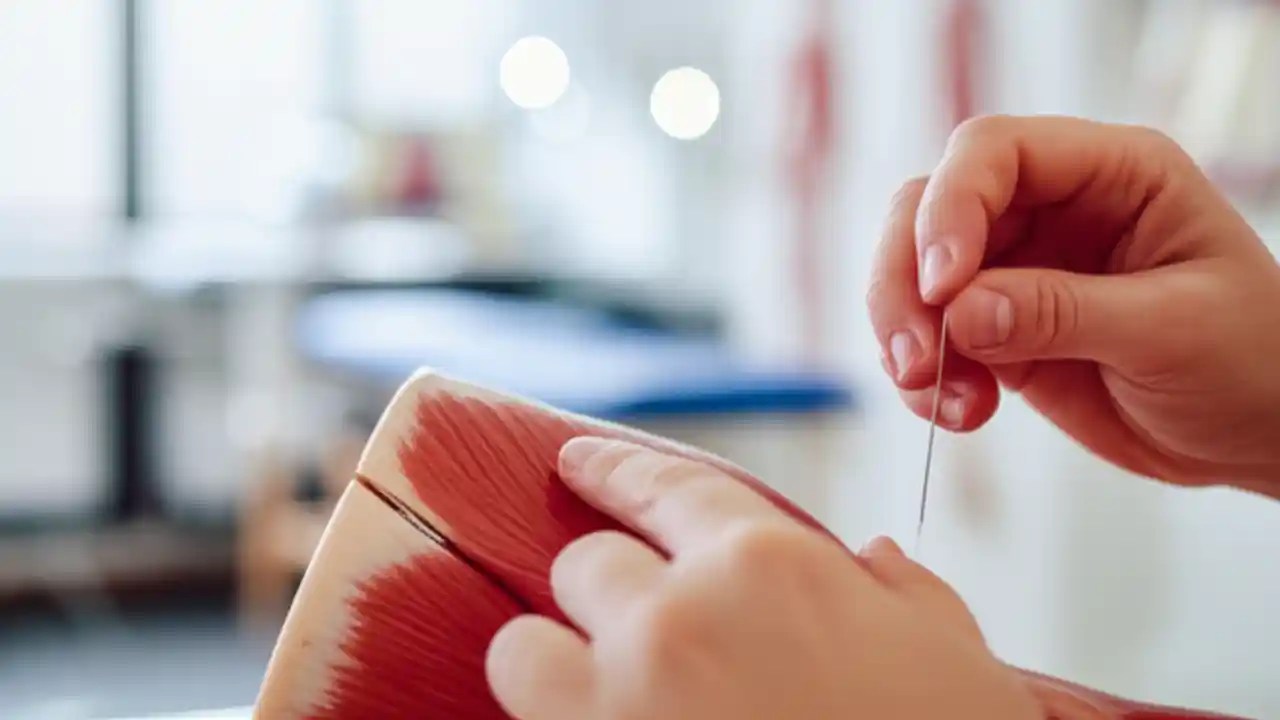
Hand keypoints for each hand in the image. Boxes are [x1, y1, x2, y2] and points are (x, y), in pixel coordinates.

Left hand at [484, 437, 1038, 719]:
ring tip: (596, 691)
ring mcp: (625, 694)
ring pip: (525, 643)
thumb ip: (904, 596)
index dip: (612, 469)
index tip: (576, 462)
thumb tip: (876, 559)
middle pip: (589, 563)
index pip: (665, 485)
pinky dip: (542, 712)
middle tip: (643, 633)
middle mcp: (682, 613)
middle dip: (610, 594)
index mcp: (772, 565)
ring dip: (555, 660)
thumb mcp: (951, 660)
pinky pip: (519, 706)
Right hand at [867, 115, 1279, 496]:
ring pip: (912, 274)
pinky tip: (961, 413)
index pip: (994, 152)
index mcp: (1110, 174)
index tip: (943, 287)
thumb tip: (960, 312)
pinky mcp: (995, 329)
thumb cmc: (1251, 361)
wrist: (1256, 433)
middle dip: (905, 282)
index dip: (951, 208)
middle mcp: (1051, 209)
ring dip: (907, 337)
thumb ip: (1063, 313)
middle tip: (917, 358)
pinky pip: (928, 337)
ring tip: (942, 398)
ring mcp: (1016, 269)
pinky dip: (923, 379)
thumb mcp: (1172, 330)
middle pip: (928, 208)